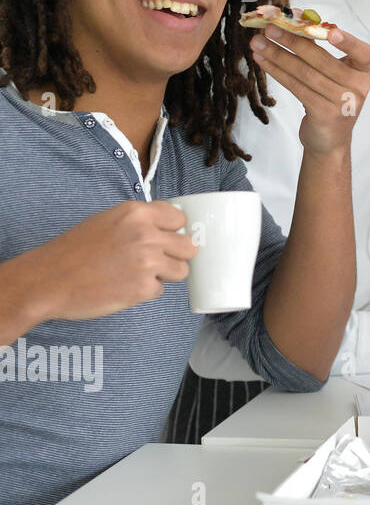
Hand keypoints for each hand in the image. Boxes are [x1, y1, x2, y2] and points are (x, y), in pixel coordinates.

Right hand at [3, 201, 197, 325]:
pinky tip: (122, 287)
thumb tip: (168, 227)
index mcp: (136, 213)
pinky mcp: (143, 288)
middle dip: (175, 255)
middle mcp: (146, 234)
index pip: (179, 218)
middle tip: (153, 261)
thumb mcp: (106, 221)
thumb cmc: (72, 251)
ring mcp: (148, 262)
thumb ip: (139, 222)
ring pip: (181, 270)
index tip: (163, 238)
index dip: (172, 231)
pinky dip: (144, 292)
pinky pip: (160, 290)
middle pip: (188, 246)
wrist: (46, 281)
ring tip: (135, 275)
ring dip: (163, 275)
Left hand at [249, 26, 369, 155]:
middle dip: (293, 41)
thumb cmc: (330, 98)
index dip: (349, 42)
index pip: (363, 54)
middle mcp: (358, 87)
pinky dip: (277, 72)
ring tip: (258, 43)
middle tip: (270, 28)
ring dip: (278, 55)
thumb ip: (320, 47)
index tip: (331, 31)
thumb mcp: (334, 74)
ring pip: (305, 73)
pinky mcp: (324, 114)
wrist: (330, 139)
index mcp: (363, 72)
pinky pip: (297, 88)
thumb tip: (297, 17)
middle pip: (323, 60)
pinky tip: (263, 61)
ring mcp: (342, 103)